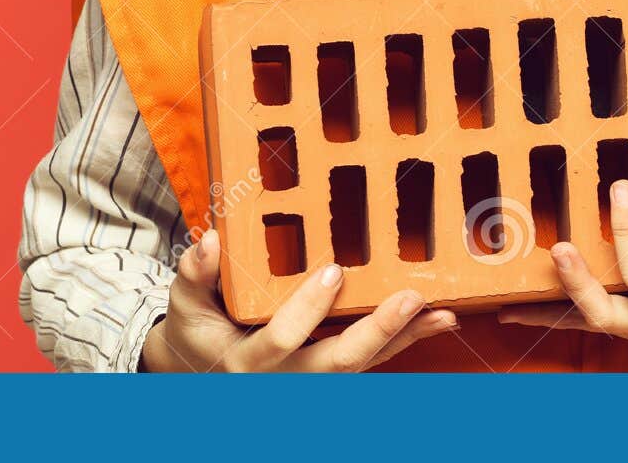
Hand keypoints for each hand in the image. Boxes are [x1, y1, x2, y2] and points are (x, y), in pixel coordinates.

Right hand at [140, 227, 457, 370]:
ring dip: (403, 340)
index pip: (281, 341)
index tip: (332, 272)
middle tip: (409, 298)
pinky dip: (404, 342)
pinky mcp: (331, 378)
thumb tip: (211, 241)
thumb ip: (195, 273)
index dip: (308, 310)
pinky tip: (435, 320)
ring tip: (440, 313)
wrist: (203, 373)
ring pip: (362, 367)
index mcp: (245, 362)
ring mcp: (310, 385)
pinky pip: (371, 362)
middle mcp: (283, 382)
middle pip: (336, 366)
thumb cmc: (198, 330)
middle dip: (376, 332)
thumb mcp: (187, 303)